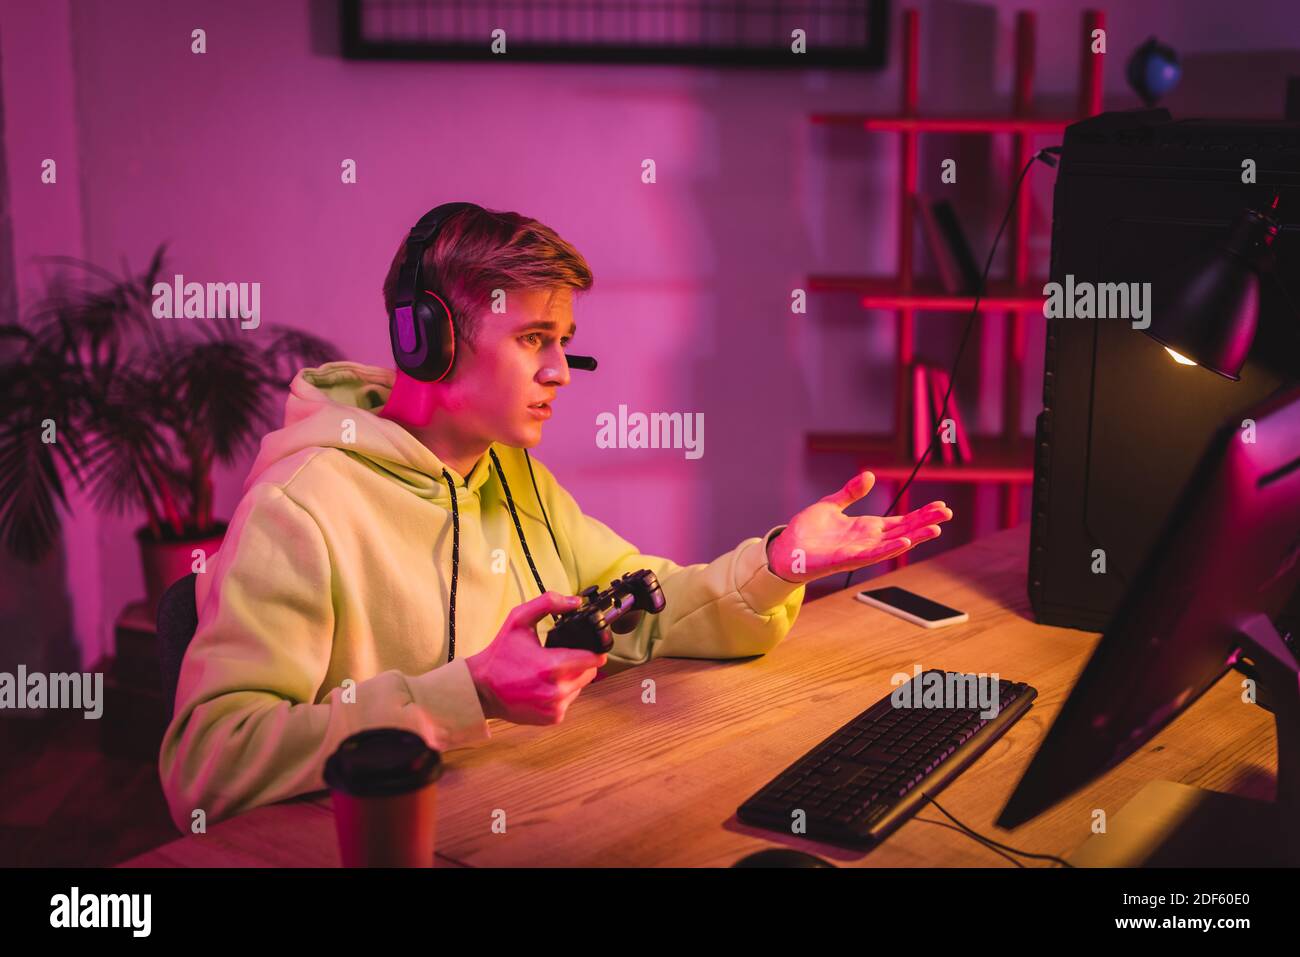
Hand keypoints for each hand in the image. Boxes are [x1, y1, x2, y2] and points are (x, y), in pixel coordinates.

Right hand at [465, 591, 607, 724]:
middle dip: (580, 663)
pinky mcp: (552, 718)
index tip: (590, 645)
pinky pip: (568, 701)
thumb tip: (575, 602)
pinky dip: (561, 693)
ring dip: (571, 678)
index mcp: (552, 666)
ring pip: (580, 687)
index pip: (593, 659)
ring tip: (550, 671)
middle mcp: (556, 690)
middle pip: (589, 673)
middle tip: (561, 656)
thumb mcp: (518, 620)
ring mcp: (555, 706)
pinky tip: (545, 685)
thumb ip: (547, 603)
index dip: (594, 650)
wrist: (482, 689)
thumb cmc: (500, 654)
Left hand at [765, 470, 953, 583]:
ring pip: (893, 544)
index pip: (901, 521)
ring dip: (915, 537)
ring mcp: (860, 551)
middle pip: (904, 530)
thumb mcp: (831, 504)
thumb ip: (850, 492)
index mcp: (867, 528)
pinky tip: (904, 542)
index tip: (941, 506)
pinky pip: (872, 554)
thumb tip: (869, 475)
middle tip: (948, 514)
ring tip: (935, 529)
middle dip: (926, 523)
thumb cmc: (808, 531)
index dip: (921, 514)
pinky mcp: (846, 559)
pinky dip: (888, 548)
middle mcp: (868, 541)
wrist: (786, 550)